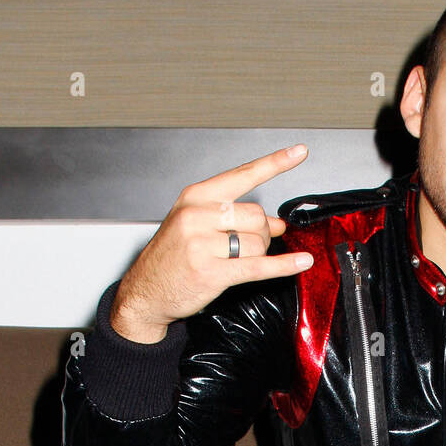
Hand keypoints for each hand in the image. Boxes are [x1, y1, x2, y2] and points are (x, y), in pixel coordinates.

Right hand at [109, 144, 313, 341]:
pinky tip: (300, 262)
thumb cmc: (169, 258)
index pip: (242, 174)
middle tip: (250, 244)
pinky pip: (258, 266)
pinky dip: (283, 266)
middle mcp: (198, 216)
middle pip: (256, 215)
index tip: (298, 153)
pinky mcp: (213, 272)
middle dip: (261, 232)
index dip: (275, 163)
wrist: (144, 292)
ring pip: (257, 242)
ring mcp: (203, 244)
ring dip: (259, 253)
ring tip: (239, 260)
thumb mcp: (195, 226)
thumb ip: (235, 218)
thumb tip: (276, 223)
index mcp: (195, 197)